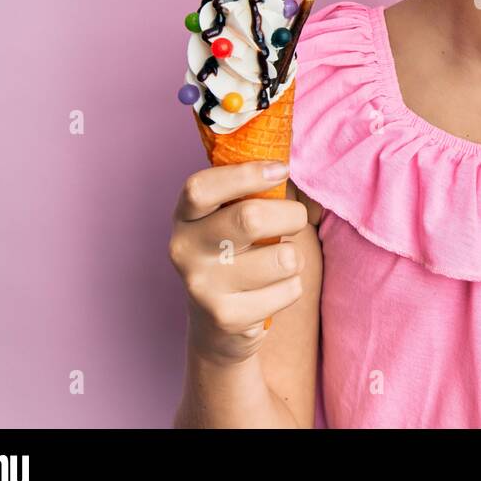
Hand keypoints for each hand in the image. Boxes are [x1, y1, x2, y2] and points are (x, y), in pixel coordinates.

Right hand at [168, 161, 308, 363]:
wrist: (218, 324)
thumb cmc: (239, 253)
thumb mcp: (235, 216)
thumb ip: (256, 188)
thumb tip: (289, 156)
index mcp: (185, 217)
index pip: (201, 188)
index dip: (246, 174)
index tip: (281, 169)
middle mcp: (185, 250)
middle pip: (250, 218)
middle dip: (290, 215)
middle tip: (296, 219)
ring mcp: (202, 287)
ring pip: (282, 257)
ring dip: (295, 257)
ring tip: (279, 261)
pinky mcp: (227, 317)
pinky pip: (289, 289)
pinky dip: (293, 286)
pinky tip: (272, 291)